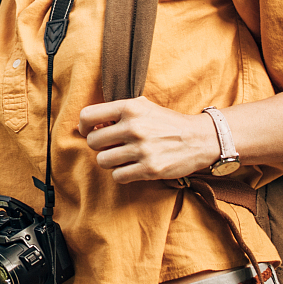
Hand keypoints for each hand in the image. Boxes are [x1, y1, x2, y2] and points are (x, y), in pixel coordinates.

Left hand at [77, 97, 218, 183]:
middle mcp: (134, 127)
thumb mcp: (143, 107)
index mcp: (130, 108)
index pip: (88, 116)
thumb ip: (118, 112)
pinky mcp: (149, 169)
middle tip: (112, 146)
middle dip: (99, 146)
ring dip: (110, 162)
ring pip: (102, 161)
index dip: (83, 126)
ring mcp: (142, 149)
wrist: (199, 138)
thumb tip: (88, 124)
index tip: (87, 132)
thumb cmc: (167, 122)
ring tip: (124, 157)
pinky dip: (122, 174)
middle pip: (93, 142)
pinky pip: (118, 176)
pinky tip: (133, 168)